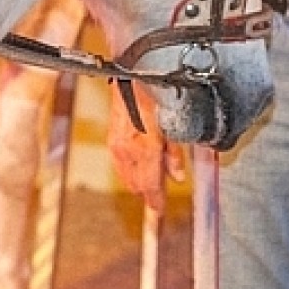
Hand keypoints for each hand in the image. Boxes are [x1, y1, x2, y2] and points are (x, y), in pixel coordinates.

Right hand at [105, 83, 184, 211]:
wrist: (133, 77)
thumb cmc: (157, 96)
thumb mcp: (175, 126)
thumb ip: (175, 155)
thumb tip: (177, 177)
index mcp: (146, 150)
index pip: (150, 188)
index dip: (156, 203)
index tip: (160, 211)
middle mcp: (128, 152)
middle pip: (137, 186)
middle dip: (149, 192)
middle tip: (161, 192)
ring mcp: (117, 146)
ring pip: (126, 177)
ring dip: (139, 182)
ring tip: (152, 177)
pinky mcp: (111, 139)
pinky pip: (120, 165)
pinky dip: (129, 170)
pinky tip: (138, 164)